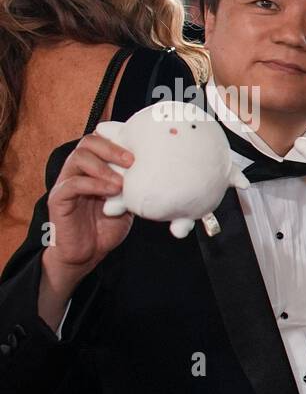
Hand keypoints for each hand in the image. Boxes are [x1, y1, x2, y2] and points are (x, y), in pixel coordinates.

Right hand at [38, 133, 135, 328]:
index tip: (141, 149)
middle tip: (132, 162)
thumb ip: (135, 187)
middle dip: (112, 148)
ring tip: (122, 182)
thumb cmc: (106, 226)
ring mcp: (66, 183)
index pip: (101, 140)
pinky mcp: (59, 199)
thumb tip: (159, 175)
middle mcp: (78, 171)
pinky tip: (111, 192)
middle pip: (88, 142)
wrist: (87, 254)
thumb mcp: (127, 202)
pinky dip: (94, 184)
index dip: (119, 139)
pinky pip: (73, 183)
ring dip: (104, 166)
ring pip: (78, 158)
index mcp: (94, 168)